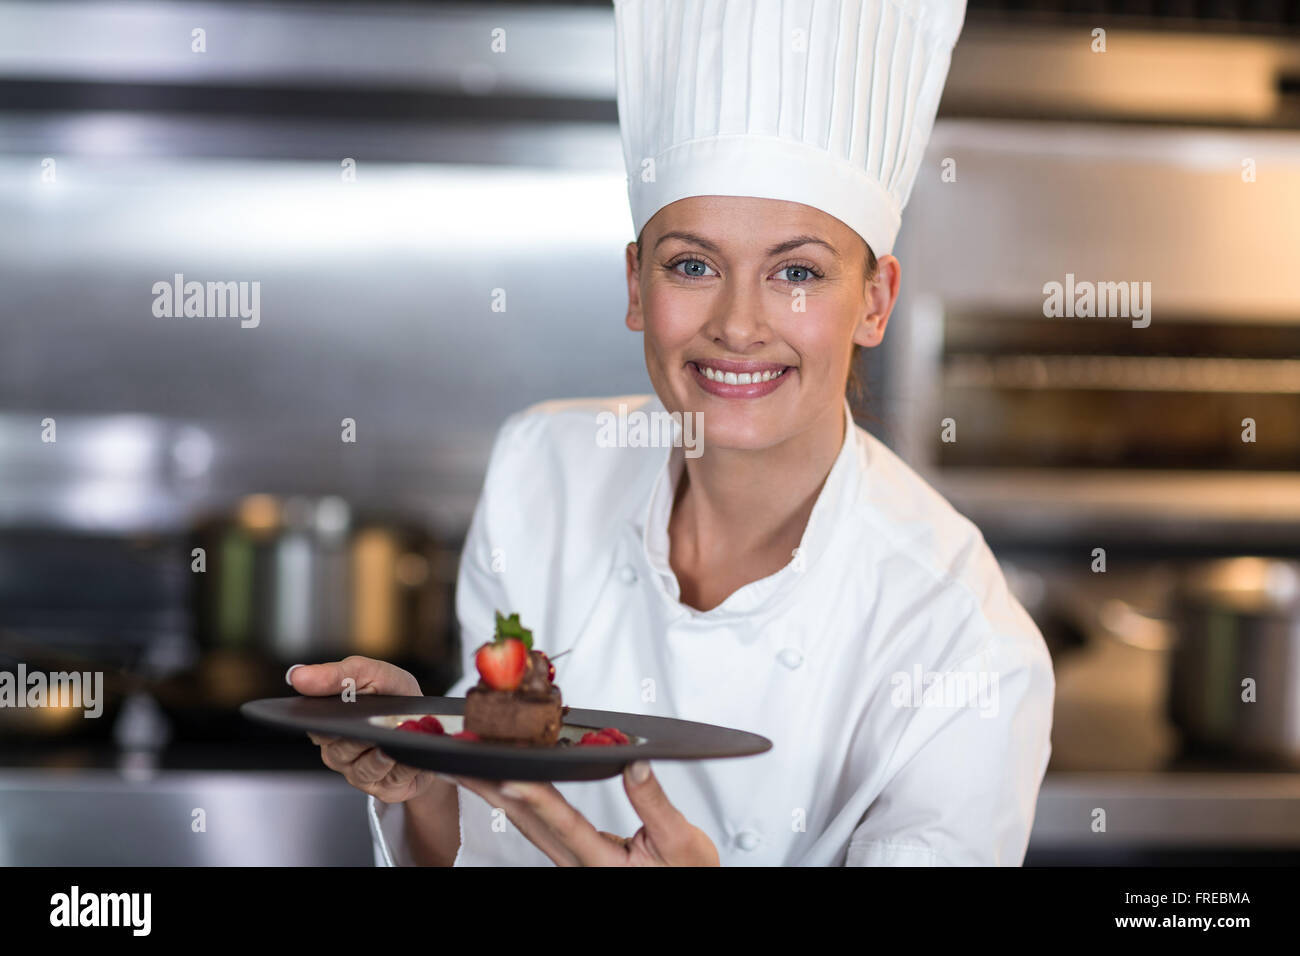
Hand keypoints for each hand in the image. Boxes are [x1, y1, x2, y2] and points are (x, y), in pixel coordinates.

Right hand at [289, 656, 439, 804]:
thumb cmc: (397, 701)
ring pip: (363, 767)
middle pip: (340, 748)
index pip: (316, 725)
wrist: (435, 729)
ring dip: (377, 755)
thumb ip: (341, 674)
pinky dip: (400, 767)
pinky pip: (391, 779)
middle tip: (362, 727)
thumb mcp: (376, 676)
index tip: (326, 712)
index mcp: (331, 724)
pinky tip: (404, 756)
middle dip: (353, 736)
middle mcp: (341, 752)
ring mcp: (362, 772)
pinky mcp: (387, 787)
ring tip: (387, 744)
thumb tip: (298, 674)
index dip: (320, 718)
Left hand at [451, 761, 719, 865]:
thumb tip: (634, 762)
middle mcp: (579, 863)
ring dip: (496, 792)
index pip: (564, 824)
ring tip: (469, 765)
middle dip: (492, 788)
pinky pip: (537, 824)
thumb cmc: (689, 873)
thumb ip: (654, 802)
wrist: (690, 892)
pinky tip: (505, 782)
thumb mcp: (681, 840)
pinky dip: (518, 799)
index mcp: (603, 862)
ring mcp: (571, 860)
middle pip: (528, 822)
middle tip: (462, 760)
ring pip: (526, 823)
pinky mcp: (572, 854)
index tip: (508, 778)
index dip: (535, 798)